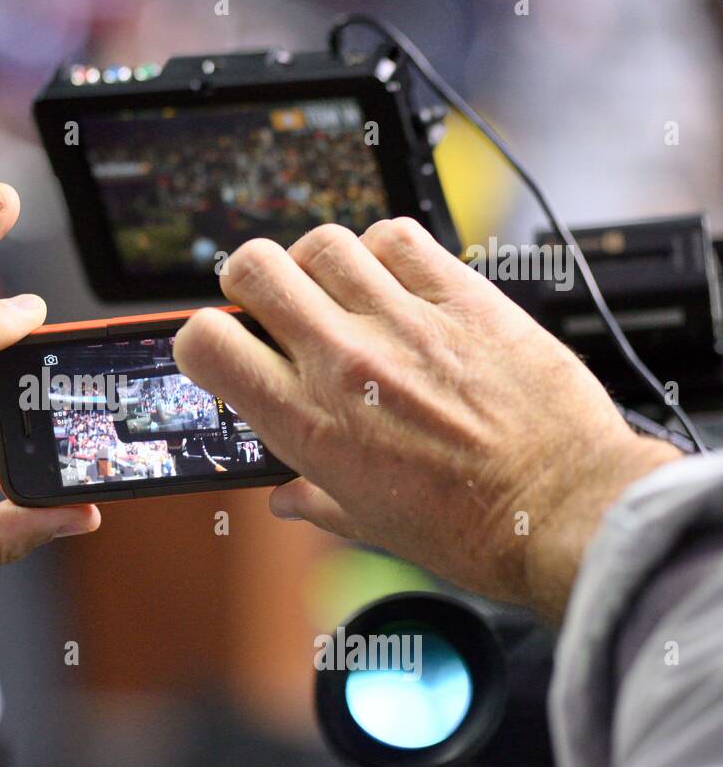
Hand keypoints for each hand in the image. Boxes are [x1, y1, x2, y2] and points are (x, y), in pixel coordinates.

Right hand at [173, 218, 679, 621]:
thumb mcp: (368, 525)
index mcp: (308, 423)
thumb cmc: (471, 530)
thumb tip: (284, 497)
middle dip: (249, 282)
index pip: (205, 342)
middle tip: (272, 305)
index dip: (202, 339)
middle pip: (252, 267)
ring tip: (338, 292)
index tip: (224, 349)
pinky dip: (383, 250)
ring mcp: (403, 323)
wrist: (564, 511)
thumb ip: (313, 500)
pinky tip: (393, 280)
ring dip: (316, 264)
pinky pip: (397, 237)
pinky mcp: (461, 298)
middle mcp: (344, 363)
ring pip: (321, 242)